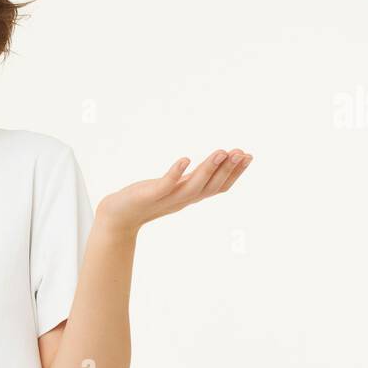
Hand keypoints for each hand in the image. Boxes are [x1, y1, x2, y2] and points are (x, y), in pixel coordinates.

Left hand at [96, 148, 252, 237]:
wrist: (118, 215)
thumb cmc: (146, 199)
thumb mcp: (175, 188)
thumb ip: (192, 179)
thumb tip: (211, 166)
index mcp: (190, 196)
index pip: (219, 186)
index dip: (235, 173)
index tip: (249, 156)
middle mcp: (183, 199)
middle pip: (211, 186)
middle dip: (228, 169)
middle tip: (242, 152)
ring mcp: (168, 198)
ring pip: (194, 185)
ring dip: (208, 169)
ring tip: (221, 151)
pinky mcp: (151, 195)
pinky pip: (165, 184)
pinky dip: (175, 173)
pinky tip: (184, 159)